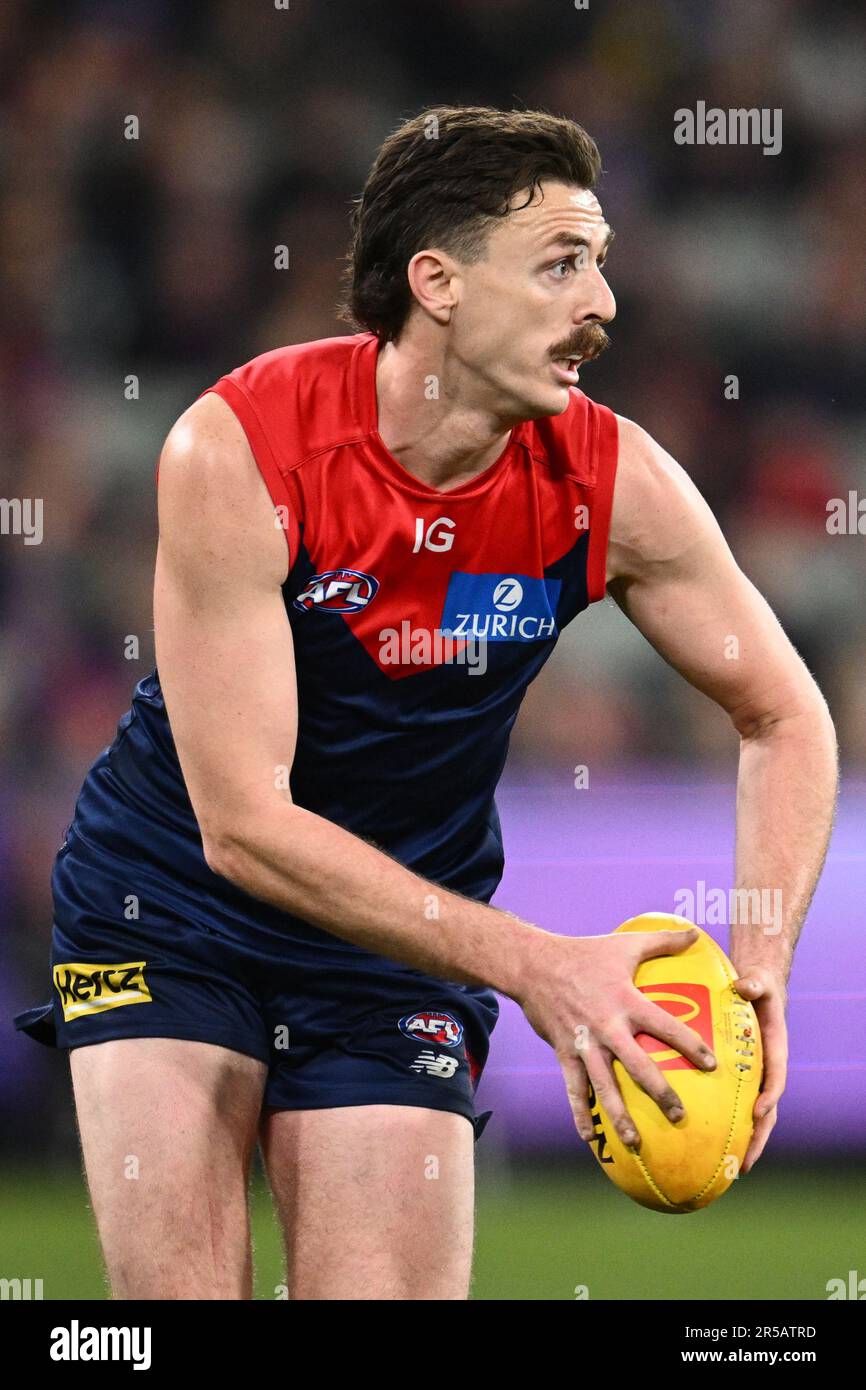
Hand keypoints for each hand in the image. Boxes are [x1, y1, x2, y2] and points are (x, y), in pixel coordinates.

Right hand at [515, 927, 717, 1146]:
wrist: (534, 965)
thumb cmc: (585, 953)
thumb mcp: (625, 944)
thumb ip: (663, 940)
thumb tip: (696, 931)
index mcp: (626, 1001)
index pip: (665, 1026)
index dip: (690, 1045)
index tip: (712, 1065)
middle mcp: (607, 1026)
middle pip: (637, 1066)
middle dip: (660, 1093)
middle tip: (681, 1117)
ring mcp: (584, 1043)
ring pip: (603, 1086)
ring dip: (619, 1116)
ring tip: (635, 1142)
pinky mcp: (564, 1053)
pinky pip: (573, 1089)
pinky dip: (580, 1114)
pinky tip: (590, 1139)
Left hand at [730, 966, 788, 1172]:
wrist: (758, 988)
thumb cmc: (757, 986)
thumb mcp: (757, 982)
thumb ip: (752, 984)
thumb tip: (744, 985)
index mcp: (774, 1050)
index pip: (776, 1077)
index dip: (770, 1096)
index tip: (760, 1112)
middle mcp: (766, 1069)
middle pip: (767, 1110)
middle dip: (758, 1137)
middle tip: (744, 1163)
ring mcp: (754, 1077)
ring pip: (753, 1116)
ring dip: (745, 1141)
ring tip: (732, 1169)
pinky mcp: (740, 1079)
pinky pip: (734, 1105)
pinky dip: (728, 1125)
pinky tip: (710, 1145)